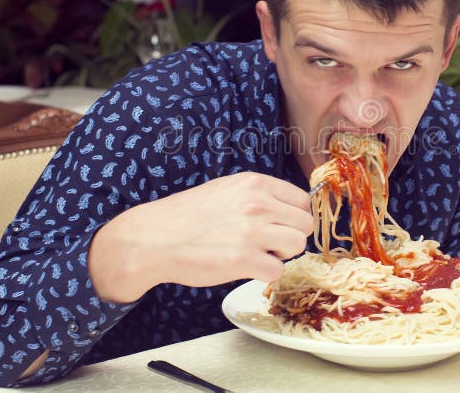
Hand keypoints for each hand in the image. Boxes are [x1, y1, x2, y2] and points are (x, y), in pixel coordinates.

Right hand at [89, 172, 312, 302]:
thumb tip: (287, 209)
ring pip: (297, 246)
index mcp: (255, 183)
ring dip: (280, 255)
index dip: (293, 217)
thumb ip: (258, 195)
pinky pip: (277, 271)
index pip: (302, 200)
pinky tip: (245, 267)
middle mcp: (258, 203)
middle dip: (290, 237)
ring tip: (256, 254)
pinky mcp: (243, 259)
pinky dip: (264, 274)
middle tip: (268, 244)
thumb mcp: (226, 189)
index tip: (279, 226)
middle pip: (305, 224)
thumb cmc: (188, 216)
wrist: (154, 238)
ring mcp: (252, 231)